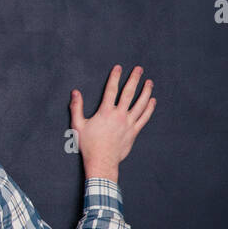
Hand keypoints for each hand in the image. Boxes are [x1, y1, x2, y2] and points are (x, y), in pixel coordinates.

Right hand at [71, 65, 156, 182]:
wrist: (102, 161)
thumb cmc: (88, 144)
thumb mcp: (77, 125)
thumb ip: (76, 107)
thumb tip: (75, 92)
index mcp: (105, 112)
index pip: (111, 90)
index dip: (115, 77)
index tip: (118, 68)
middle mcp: (119, 115)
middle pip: (129, 93)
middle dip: (134, 79)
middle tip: (139, 69)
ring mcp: (129, 123)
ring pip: (140, 104)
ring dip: (146, 92)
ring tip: (149, 82)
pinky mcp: (134, 131)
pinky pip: (144, 117)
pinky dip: (149, 108)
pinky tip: (152, 101)